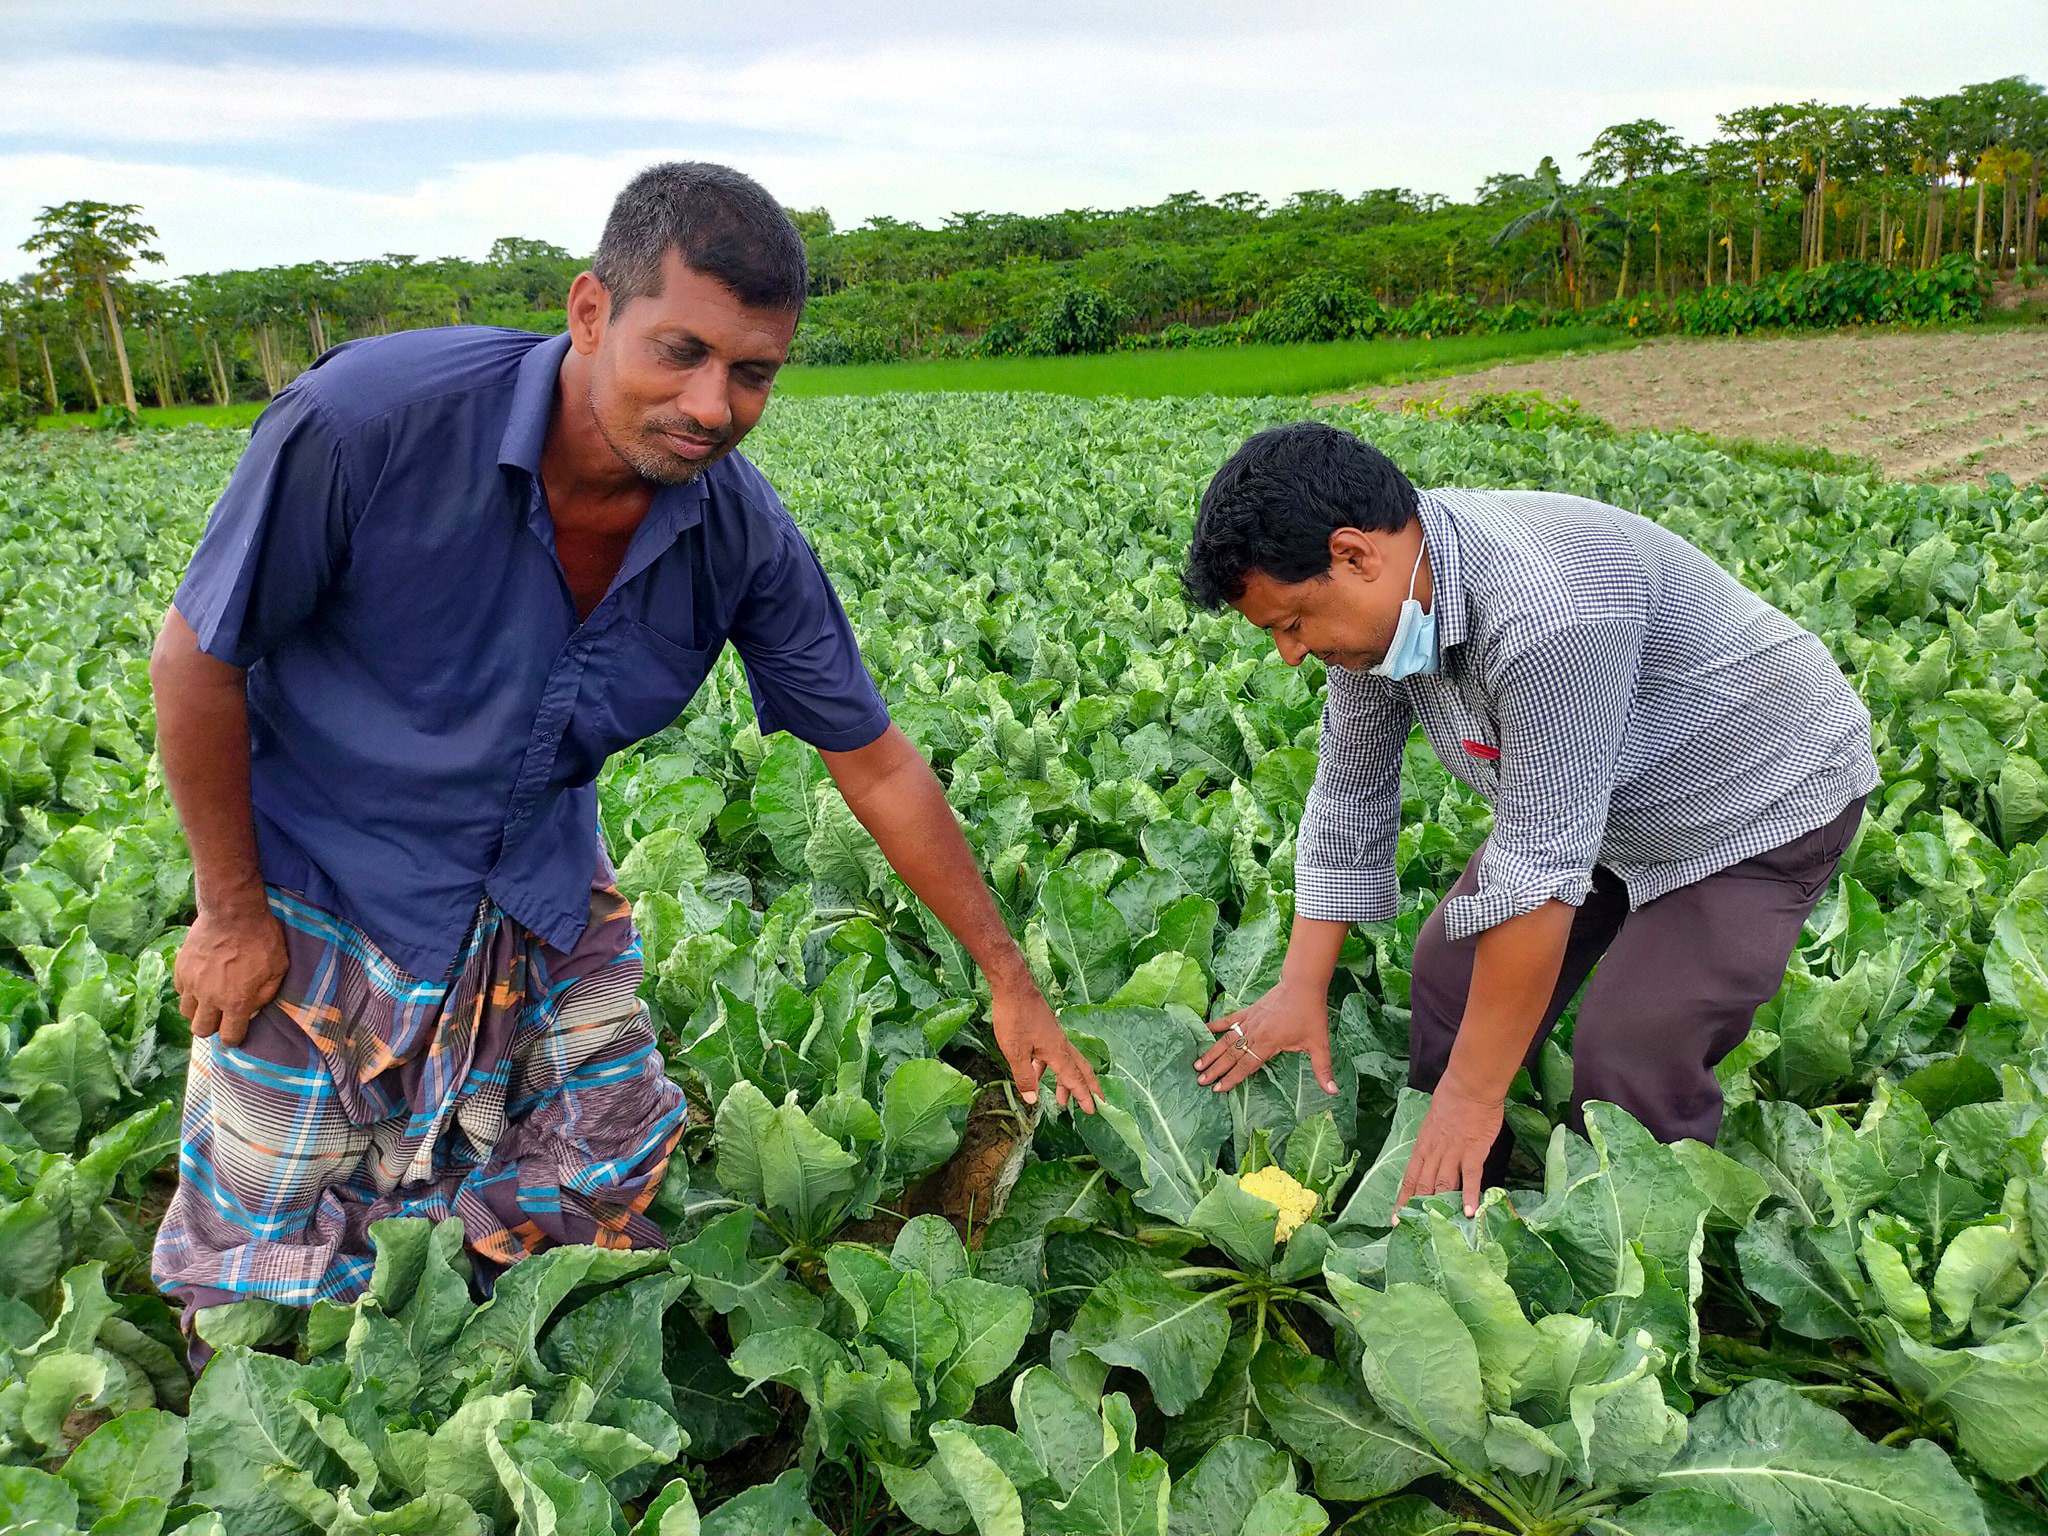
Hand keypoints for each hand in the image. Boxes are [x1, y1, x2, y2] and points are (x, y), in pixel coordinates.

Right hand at [174, 903, 287, 1047]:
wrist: (234, 913)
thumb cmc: (262, 940)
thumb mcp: (277, 970)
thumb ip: (265, 996)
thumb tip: (252, 1011)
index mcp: (236, 1002)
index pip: (229, 1036)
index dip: (234, 1038)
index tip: (236, 1033)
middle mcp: (210, 998)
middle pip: (201, 1030)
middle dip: (212, 1027)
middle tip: (221, 1017)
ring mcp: (192, 983)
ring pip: (186, 1013)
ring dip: (198, 1011)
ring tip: (209, 1000)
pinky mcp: (181, 969)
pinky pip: (181, 992)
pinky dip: (190, 992)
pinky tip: (201, 982)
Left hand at [991, 981, 1100, 1112]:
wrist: (1012, 987)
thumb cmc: (1014, 1018)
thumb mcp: (1015, 1052)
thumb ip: (1025, 1077)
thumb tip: (1033, 1100)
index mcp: (1057, 1052)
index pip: (1074, 1078)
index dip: (1083, 1096)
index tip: (1093, 1110)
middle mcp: (1060, 1044)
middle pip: (1080, 1069)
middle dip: (1088, 1087)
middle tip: (1095, 1103)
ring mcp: (1053, 1036)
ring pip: (1066, 1061)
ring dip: (1066, 1080)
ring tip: (1060, 1099)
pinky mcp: (1045, 1030)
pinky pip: (1053, 1054)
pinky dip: (1050, 1067)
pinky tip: (1036, 1072)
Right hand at [1195, 978, 1336, 1094]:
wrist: (1303, 984)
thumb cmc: (1311, 1014)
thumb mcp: (1319, 1043)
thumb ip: (1323, 1069)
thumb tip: (1332, 1091)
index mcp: (1269, 1043)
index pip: (1246, 1065)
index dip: (1232, 1078)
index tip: (1218, 1089)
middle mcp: (1255, 1033)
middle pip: (1231, 1055)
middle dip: (1216, 1069)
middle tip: (1200, 1081)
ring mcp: (1249, 1021)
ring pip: (1226, 1040)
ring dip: (1211, 1053)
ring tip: (1197, 1064)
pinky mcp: (1248, 1011)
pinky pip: (1228, 1021)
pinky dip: (1215, 1026)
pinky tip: (1203, 1032)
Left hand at [1392, 1079, 1505, 1221]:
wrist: (1468, 1086)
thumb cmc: (1451, 1100)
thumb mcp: (1433, 1124)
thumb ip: (1432, 1144)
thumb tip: (1432, 1160)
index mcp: (1422, 1146)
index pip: (1409, 1178)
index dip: (1402, 1200)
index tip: (1396, 1219)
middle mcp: (1433, 1153)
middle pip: (1423, 1186)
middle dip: (1417, 1210)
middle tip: (1414, 1232)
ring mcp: (1452, 1153)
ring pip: (1442, 1184)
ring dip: (1440, 1207)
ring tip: (1438, 1230)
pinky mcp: (1473, 1151)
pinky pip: (1470, 1177)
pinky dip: (1469, 1195)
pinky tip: (1471, 1213)